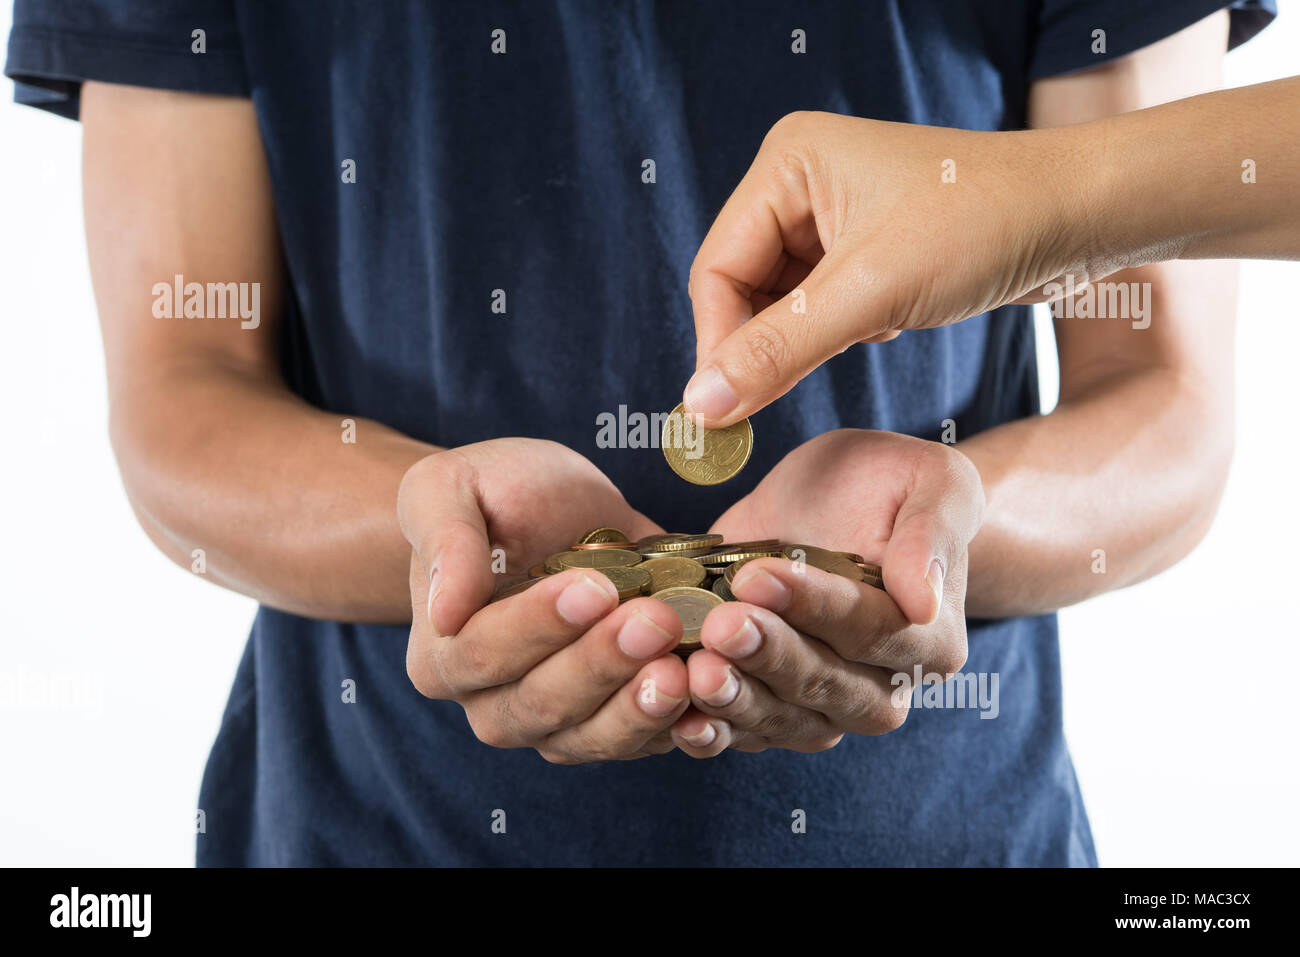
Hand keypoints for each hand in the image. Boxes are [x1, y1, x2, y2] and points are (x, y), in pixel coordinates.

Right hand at [398, 438, 690, 762]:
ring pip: (592, 736)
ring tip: (682, 669)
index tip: (593, 587)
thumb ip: (446, 540)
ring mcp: (553, 724)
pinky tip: (707, 688)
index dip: (540, 625)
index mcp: (443, 655)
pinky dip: (676, 721)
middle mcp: (491, 704)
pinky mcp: (609, 725)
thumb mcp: (452, 487)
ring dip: (639, 708)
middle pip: (543, 702)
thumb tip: (446, 610)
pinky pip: (640, 740)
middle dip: (603, 663)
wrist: (544, 511)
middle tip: (655, 621)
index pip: (487, 652)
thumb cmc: (493, 494)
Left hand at [667, 430, 984, 755]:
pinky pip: (738, 732)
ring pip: (778, 719)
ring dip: (733, 698)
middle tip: (719, 623)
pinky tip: (672, 714)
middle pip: (822, 684)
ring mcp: (822, 710)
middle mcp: (881, 688)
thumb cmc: (890, 486)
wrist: (841, 502)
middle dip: (767, 654)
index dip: (813, 607)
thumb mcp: (929, 484)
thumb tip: (924, 600)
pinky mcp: (768, 711)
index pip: (872, 630)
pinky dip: (705, 727)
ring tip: (693, 669)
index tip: (757, 576)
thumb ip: (929, 536)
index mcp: (929, 640)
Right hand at [683, 111, 1090, 426]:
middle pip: (743, 290)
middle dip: (774, 341)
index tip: (723, 412)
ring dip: (816, 339)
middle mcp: (801, 183)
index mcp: (787, 163)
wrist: (1081, 214)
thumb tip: (699, 405)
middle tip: (790, 388)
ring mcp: (833, 216)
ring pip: (783, 308)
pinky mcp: (865, 248)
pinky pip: (821, 310)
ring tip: (876, 325)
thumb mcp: (872, 292)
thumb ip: (778, 351)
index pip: (717, 269)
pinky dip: (846, 332)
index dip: (718, 344)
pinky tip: (895, 318)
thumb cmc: (985, 224)